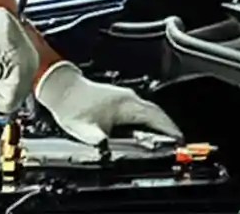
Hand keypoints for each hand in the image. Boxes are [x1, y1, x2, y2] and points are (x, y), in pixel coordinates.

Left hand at [35, 61, 181, 145]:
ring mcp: (124, 97)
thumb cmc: (71, 105)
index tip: (180, 141)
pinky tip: (144, 129)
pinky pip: (141, 110)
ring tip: (165, 138)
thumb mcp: (85, 129)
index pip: (157, 118)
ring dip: (159, 124)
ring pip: (149, 111)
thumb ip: (98, 141)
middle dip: (168, 128)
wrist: (60, 88)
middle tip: (176, 143)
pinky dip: (148, 120)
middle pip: (157, 114)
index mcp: (126, 104)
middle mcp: (128, 98)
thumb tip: (107, 151)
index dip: (170, 131)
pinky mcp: (118, 99)